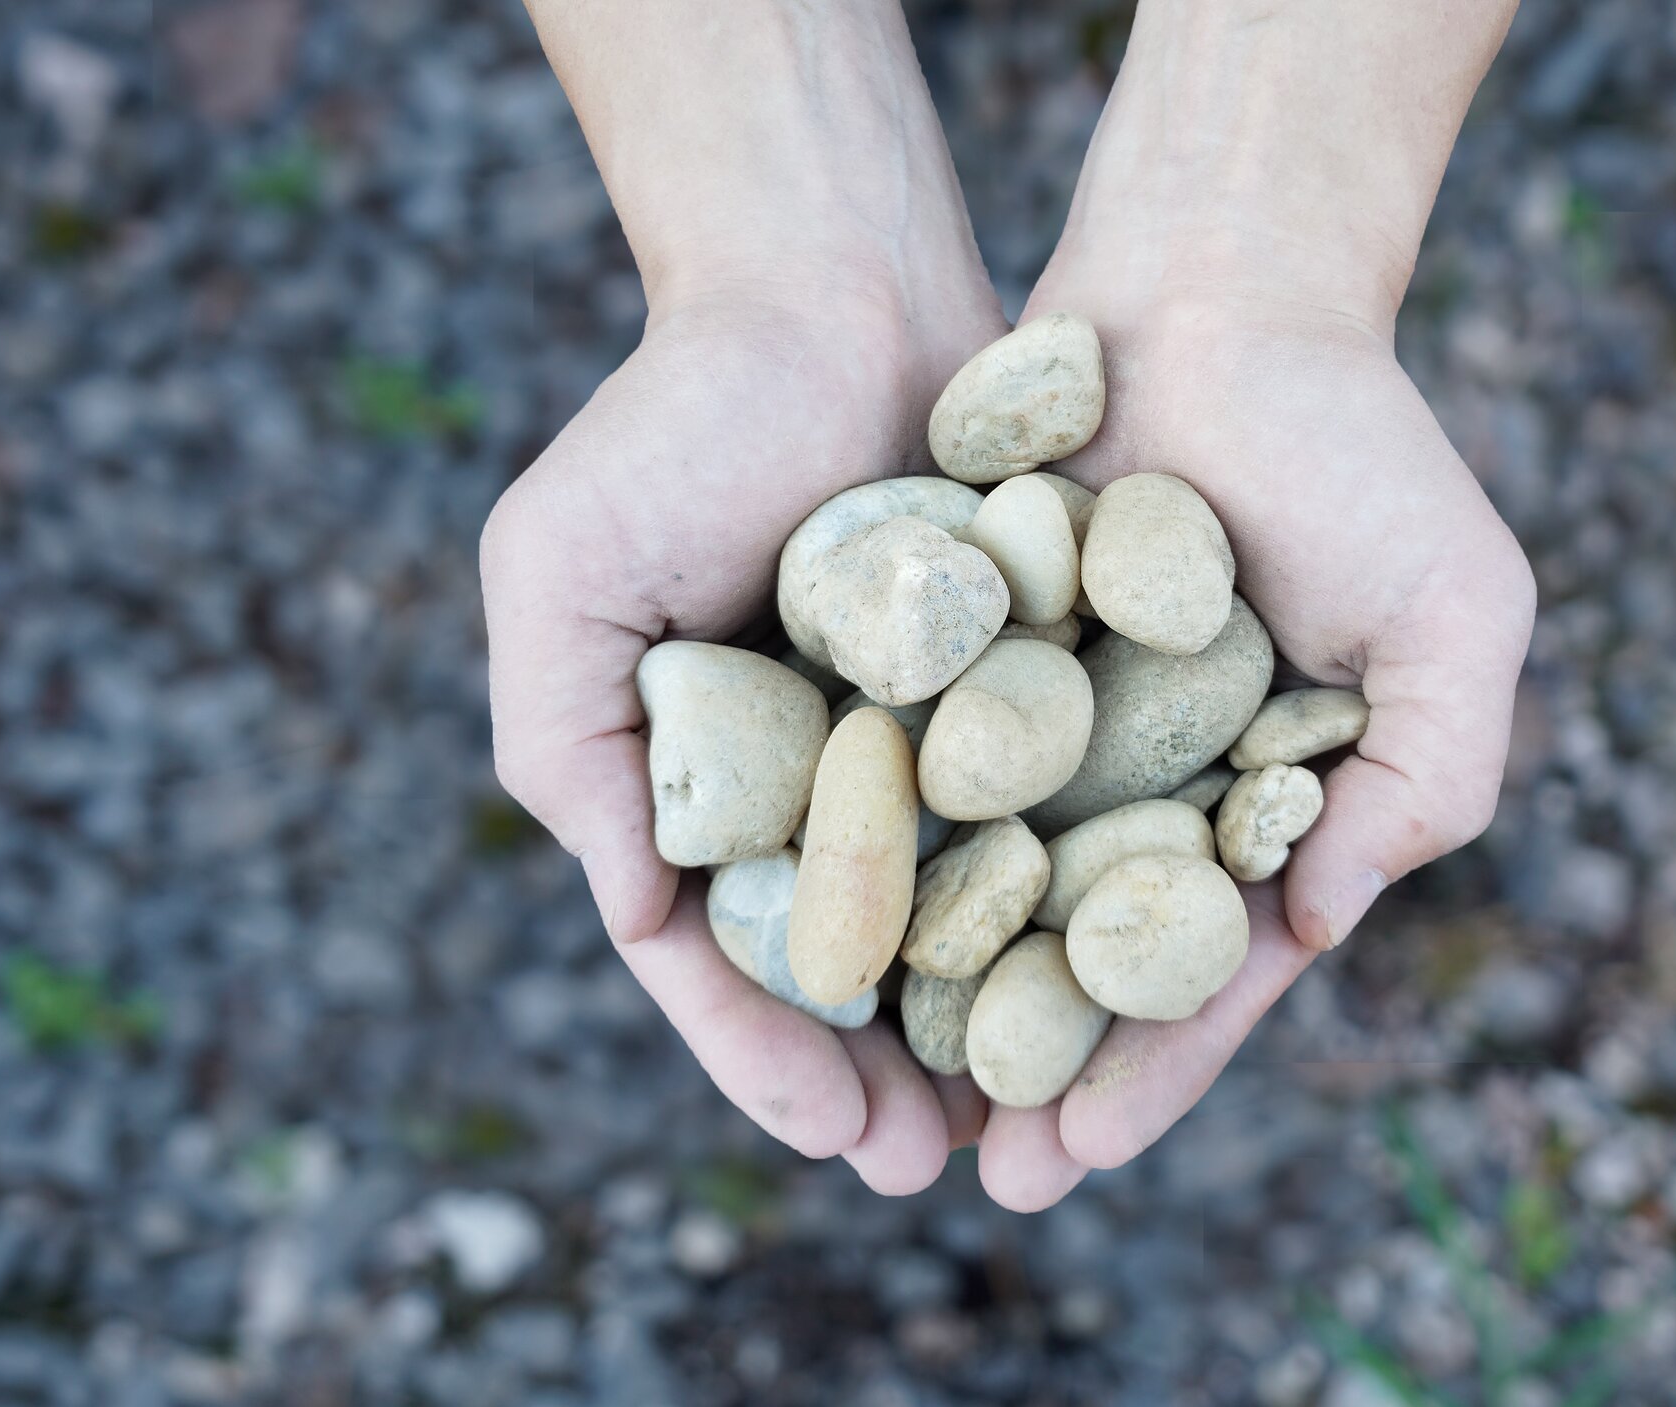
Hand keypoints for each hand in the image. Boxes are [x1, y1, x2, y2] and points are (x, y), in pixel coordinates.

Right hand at [492, 0, 1007, 1195]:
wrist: (834, 283)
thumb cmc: (673, 420)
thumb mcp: (559, 575)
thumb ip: (568, 743)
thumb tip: (636, 914)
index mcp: (690, 782)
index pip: (722, 956)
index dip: (770, 1057)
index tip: (835, 1142)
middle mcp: (806, 779)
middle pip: (847, 963)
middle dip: (887, 1074)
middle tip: (942, 1171)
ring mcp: (915, 739)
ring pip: (956, 912)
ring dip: (986, 1019)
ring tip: (1035, 1121)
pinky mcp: (1018, 687)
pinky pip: (1045, 812)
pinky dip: (1069, 894)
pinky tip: (1116, 972)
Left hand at [963, 288, 1534, 1210]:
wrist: (1220, 287)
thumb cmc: (1364, 448)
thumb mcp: (1460, 616)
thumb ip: (1430, 779)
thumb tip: (1311, 925)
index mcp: (1271, 804)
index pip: (1205, 968)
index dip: (1151, 1066)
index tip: (1080, 1149)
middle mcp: (1154, 781)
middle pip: (1079, 954)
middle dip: (1032, 1067)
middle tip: (971, 1173)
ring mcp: (1055, 723)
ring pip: (984, 882)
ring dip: (937, 990)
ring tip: (881, 1095)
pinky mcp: (966, 657)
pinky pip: (916, 768)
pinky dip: (879, 843)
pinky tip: (822, 924)